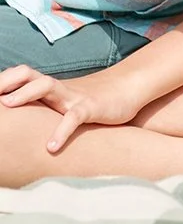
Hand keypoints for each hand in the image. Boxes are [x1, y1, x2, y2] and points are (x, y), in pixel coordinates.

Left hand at [0, 65, 142, 152]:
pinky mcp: (91, 107)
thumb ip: (43, 105)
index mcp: (49, 87)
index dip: (3, 82)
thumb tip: (18, 115)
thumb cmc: (93, 99)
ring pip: (48, 86)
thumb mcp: (64, 100)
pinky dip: (61, 131)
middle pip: (28, 75)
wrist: (129, 88)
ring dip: (26, 93)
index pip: (20, 77)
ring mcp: (74, 96)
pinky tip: (51, 147)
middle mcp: (57, 88)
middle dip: (6, 82)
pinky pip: (74, 117)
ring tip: (8, 105)